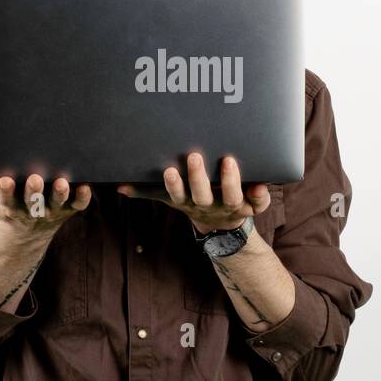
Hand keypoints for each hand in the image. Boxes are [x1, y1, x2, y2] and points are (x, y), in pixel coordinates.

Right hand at [0, 173, 92, 237]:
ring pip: (57, 203)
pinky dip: (82, 197)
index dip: (5, 191)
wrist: (28, 233)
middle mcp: (33, 211)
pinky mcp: (68, 209)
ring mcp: (52, 211)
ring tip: (61, 182)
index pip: (6, 199)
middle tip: (34, 178)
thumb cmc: (10, 207)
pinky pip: (78, 205)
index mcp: (11, 207)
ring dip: (59, 194)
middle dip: (33, 191)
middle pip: (33, 202)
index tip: (4, 180)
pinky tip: (85, 186)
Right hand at [116, 152, 269, 233]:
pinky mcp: (251, 205)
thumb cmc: (193, 200)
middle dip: (198, 177)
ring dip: (229, 181)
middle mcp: (210, 205)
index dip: (174, 185)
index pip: (178, 196)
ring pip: (232, 197)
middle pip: (203, 195)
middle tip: (195, 156)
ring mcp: (231, 206)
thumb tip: (120, 186)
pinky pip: (259, 203)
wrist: (222, 225)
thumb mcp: (170, 198)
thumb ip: (147, 190)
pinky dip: (260, 195)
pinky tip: (260, 182)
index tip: (169, 170)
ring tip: (227, 161)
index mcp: (189, 202)